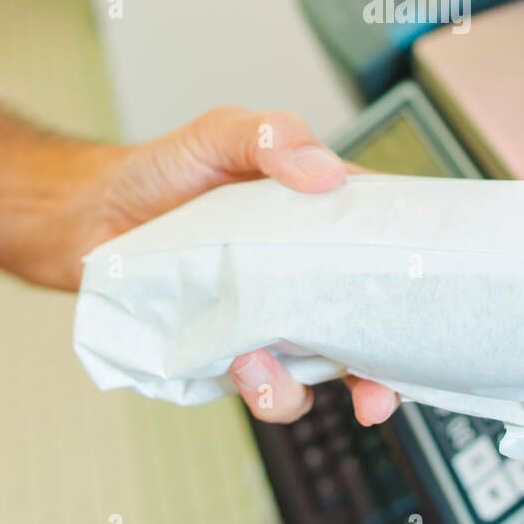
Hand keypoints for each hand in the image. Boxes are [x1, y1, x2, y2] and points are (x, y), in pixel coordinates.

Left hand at [0, 101, 397, 427]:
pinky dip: (264, 388)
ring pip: (322, 369)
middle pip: (368, 325)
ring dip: (307, 384)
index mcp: (322, 217)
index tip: (432, 307)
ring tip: (264, 364)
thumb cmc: (163, 170)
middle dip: (383, 371)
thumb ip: (272, 136)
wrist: (91, 217)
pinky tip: (239, 364)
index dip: (416, 277)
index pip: (386, 243)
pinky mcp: (237, 352)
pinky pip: (270, 387)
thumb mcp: (221, 132)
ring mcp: (274, 316)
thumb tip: (322, 173)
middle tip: (377, 391)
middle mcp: (307, 272)